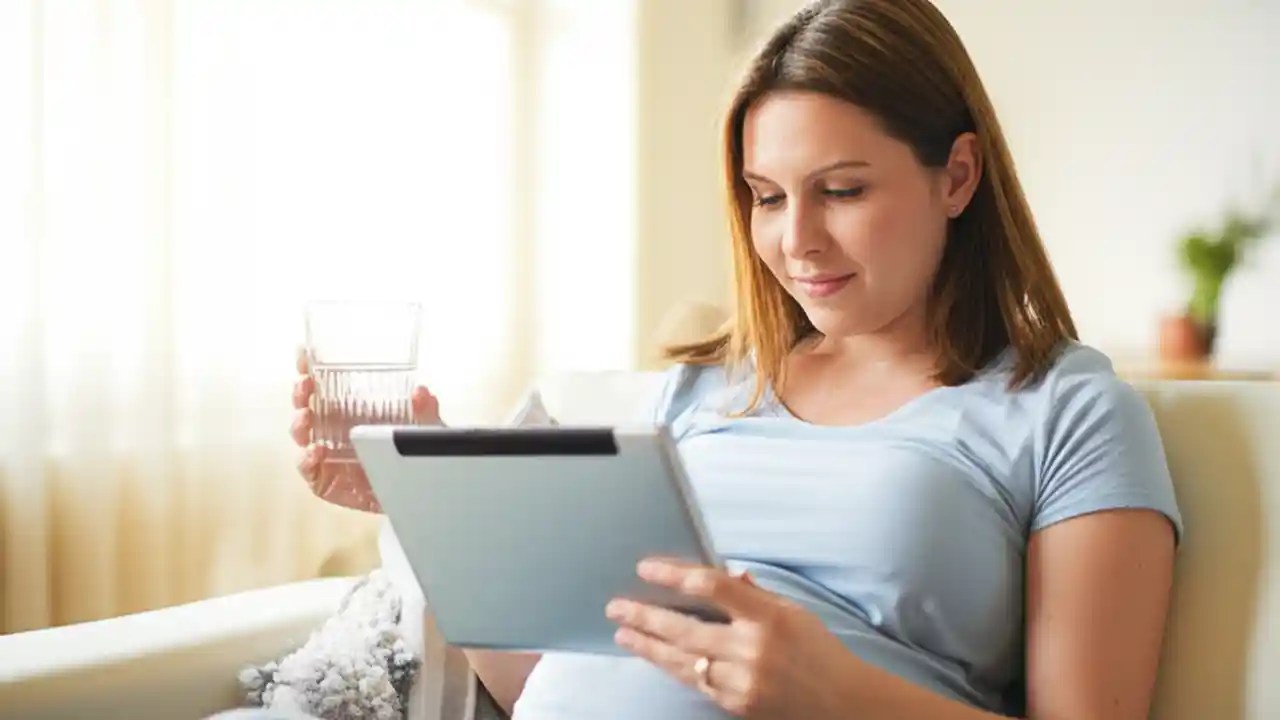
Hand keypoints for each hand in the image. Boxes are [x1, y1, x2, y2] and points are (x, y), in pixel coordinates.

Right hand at [291, 346, 441, 511]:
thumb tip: (421, 393)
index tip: (304, 354)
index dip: (310, 368)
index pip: (323, 383)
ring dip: (299, 424)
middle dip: (300, 393)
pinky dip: (306, 461)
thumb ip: (425, 412)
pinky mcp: (326, 480)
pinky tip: (315, 452)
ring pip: (303, 436)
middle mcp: (333, 428)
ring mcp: (327, 453)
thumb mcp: (425, 429)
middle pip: (306, 405)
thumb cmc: (412, 453)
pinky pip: (309, 470)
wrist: (415, 491)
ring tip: (306, 417)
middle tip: (305, 385)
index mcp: (350, 408)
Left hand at [606, 559, 860, 718]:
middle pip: (685, 628)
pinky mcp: (737, 705)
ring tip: (624, 633)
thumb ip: (753, 595)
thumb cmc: (817, 651)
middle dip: (645, 616)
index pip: (712, 586)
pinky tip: (655, 657)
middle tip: (617, 607)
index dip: (674, 575)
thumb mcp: (793, 612)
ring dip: (648, 646)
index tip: (646, 568)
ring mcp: (743, 681)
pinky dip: (672, 667)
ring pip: (682, 660)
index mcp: (769, 616)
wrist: (842, 703)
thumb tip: (719, 574)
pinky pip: (695, 682)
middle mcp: (753, 649)